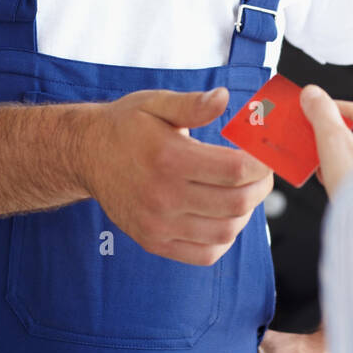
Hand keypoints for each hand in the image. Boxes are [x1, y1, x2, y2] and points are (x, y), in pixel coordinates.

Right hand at [77, 86, 273, 265]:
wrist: (87, 155)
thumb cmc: (126, 126)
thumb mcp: (156, 103)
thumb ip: (192, 104)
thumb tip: (223, 98)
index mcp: (169, 158)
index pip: (235, 170)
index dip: (261, 164)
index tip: (266, 155)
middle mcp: (163, 196)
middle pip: (236, 204)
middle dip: (261, 188)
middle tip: (262, 173)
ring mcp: (158, 224)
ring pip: (225, 232)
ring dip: (246, 213)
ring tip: (243, 192)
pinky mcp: (154, 242)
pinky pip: (204, 254)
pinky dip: (224, 239)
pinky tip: (223, 216)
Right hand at [300, 86, 352, 197]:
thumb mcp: (334, 142)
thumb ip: (321, 114)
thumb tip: (311, 93)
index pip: (343, 107)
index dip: (318, 114)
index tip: (302, 120)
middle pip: (347, 129)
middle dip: (324, 141)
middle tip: (310, 151)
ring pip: (351, 150)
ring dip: (332, 160)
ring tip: (325, 173)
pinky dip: (344, 173)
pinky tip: (337, 184)